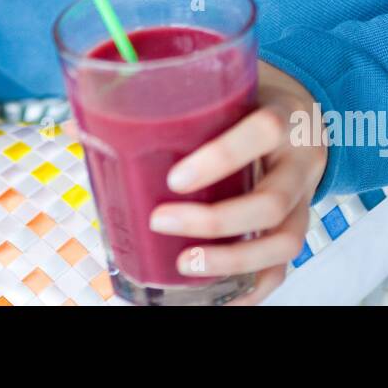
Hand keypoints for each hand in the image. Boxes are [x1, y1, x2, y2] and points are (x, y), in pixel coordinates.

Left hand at [76, 59, 328, 305]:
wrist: (302, 113)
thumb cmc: (251, 100)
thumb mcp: (225, 88)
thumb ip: (170, 103)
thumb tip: (83, 123)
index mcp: (285, 115)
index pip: (263, 131)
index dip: (220, 158)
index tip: (174, 180)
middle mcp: (300, 160)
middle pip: (271, 201)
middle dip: (215, 222)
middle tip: (161, 221)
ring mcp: (304, 199)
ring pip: (284, 241)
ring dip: (232, 261)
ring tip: (186, 266)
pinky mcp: (297, 226)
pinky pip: (283, 266)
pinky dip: (252, 287)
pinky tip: (221, 299)